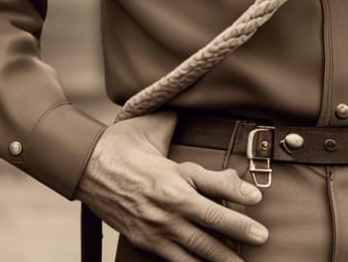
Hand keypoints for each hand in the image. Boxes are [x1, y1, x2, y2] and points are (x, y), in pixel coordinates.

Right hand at [76, 112, 267, 261]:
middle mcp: (168, 204)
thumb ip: (179, 122)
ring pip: (196, 248)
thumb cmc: (122, 143)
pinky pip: (173, 260)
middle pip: (211, 221)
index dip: (237, 191)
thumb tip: (195, 102)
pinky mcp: (144, 241)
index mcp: (172, 175)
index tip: (258, 198)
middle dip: (239, 232)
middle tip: (263, 238)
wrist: (84, 166)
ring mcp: (156, 227)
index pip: (212, 184)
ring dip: (220, 258)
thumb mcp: (155, 127)